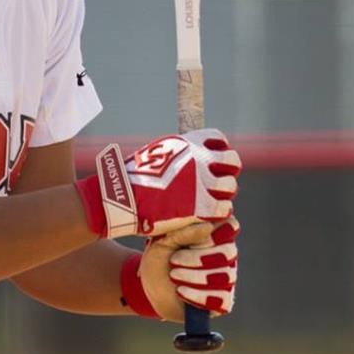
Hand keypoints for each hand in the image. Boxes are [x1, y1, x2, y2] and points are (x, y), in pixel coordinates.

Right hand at [75, 129, 239, 238]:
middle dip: (227, 171)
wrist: (122, 197)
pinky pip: (223, 208)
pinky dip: (219, 212)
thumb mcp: (156, 153)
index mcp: (189, 142)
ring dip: (224, 193)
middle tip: (217, 183)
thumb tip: (185, 156)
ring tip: (212, 200)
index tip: (214, 159)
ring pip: (230, 186)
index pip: (218, 139)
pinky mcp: (201, 206)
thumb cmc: (132, 177)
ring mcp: (202, 182)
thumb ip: (178, 155)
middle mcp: (200, 158)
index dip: (218, 150)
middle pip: (232, 161)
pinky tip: (208, 215)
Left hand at [130, 217, 238, 321]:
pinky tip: (181, 291)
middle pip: (228, 253)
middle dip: (198, 258)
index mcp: (215, 234)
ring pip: (224, 276)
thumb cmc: (159, 258)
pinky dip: (198, 295)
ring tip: (174, 275)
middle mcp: (225, 254)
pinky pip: (222, 299)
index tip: (193, 238)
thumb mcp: (164, 241)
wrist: (149, 289)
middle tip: (174, 259)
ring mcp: (226, 278)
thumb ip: (185, 231)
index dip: (215, 232)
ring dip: (195, 276)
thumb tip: (208, 227)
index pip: (231, 226)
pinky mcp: (222, 300)